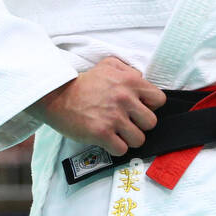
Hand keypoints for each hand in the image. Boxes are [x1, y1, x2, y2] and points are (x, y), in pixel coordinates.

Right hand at [36, 56, 166, 156]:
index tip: (138, 109)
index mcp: (130, 82)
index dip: (150, 107)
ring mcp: (114, 117)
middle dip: (140, 125)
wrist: (56, 95)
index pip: (159, 100)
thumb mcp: (107, 66)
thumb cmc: (83, 82)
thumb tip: (142, 79)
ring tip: (118, 133)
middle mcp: (125, 99)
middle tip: (127, 123)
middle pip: (151, 123)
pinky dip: (116, 148)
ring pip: (139, 139)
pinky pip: (122, 149)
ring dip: (129, 139)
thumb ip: (128, 70)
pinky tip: (108, 140)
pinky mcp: (101, 133)